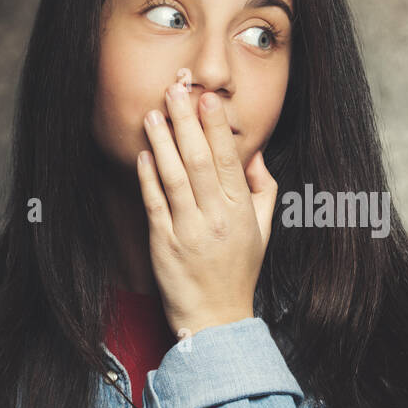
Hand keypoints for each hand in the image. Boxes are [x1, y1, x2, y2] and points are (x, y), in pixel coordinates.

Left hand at [136, 70, 277, 337]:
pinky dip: (149, 177)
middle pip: (200, 161)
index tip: (208, 97)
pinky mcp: (164, 244)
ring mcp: (189, 231)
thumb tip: (255, 154)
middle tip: (176, 89)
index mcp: (241, 211)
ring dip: (163, 142)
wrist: (216, 318)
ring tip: (154, 113)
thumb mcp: (262, 229)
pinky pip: (155, 203)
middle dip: (187, 122)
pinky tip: (144, 153)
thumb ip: (263, 189)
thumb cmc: (238, 270)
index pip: (228, 160)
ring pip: (175, 177)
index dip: (216, 126)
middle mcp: (216, 218)